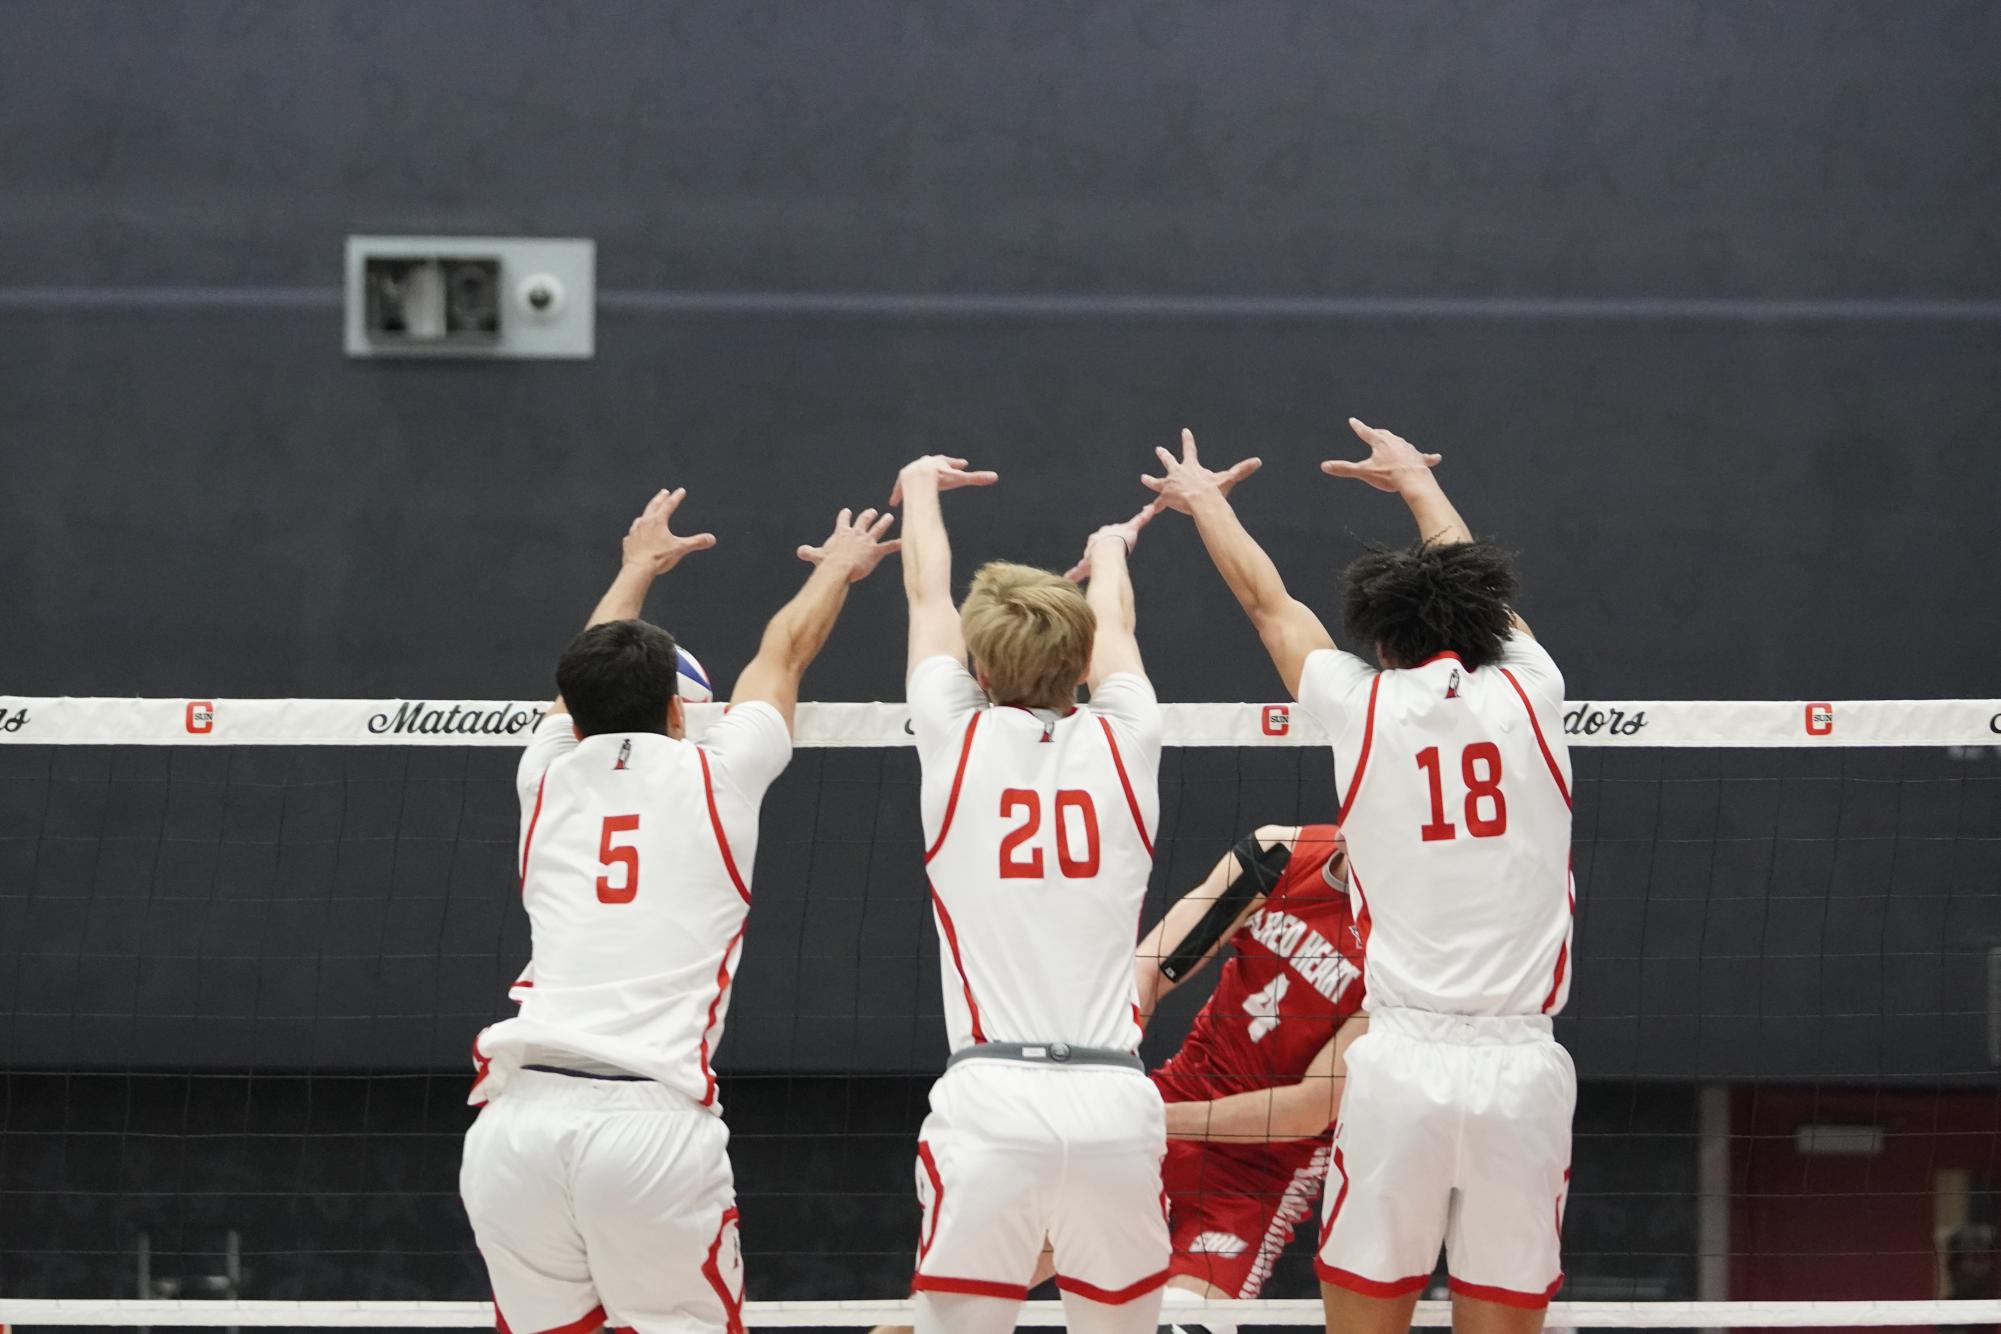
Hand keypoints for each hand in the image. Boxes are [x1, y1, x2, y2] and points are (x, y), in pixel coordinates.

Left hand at [622, 488, 716, 574]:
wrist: (638, 569)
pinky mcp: (629, 542)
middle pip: (653, 506)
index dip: (676, 497)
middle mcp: (645, 523)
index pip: (669, 505)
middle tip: (663, 492)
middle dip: (660, 498)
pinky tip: (637, 534)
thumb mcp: (680, 549)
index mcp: (658, 521)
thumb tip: (710, 539)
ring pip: (641, 518)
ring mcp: (634, 531)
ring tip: (648, 514)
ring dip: (646, 514)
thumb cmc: (658, 558)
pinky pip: (633, 534)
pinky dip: (637, 531)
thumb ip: (696, 542)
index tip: (680, 491)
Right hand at [797, 507, 900, 581]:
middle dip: (868, 515)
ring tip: (889, 517)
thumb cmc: (827, 563)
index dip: (845, 516)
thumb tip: (800, 551)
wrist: (840, 568)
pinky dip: (897, 544)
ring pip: (878, 529)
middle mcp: (856, 534)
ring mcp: (867, 541)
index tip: (847, 511)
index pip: (843, 520)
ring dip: (884, 523)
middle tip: (872, 511)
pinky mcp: (876, 551)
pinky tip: (904, 542)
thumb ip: (808, 552)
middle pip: (863, 520)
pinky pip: (888, 547)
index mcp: (842, 533)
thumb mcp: (816, 556)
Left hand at [890, 455, 998, 505]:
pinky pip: (900, 488)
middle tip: (944, 469)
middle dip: (938, 466)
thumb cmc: (941, 478)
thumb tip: (995, 477)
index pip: (950, 462)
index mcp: (938, 462)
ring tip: (917, 485)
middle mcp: (924, 463)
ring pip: (915, 474)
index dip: (956, 464)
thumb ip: (976, 478)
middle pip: (932, 463)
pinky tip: (894, 502)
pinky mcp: (901, 479)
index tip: (963, 464)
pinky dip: (898, 494)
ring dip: (918, 478)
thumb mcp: (959, 478)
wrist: (920, 478)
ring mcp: (912, 470)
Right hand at [1063, 500, 1162, 581]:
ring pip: (1123, 530)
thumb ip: (1075, 573)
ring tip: (1128, 540)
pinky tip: (1151, 509)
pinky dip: (1146, 515)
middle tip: (1116, 551)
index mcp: (1095, 539)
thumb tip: (1066, 580)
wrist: (1105, 553)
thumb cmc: (1094, 560)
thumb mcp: (1083, 567)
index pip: (1099, 542)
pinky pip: (1139, 520)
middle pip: (1110, 535)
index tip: (1102, 555)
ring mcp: (1118, 529)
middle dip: (1113, 542)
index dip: (1101, 549)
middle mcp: (1105, 530)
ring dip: (1126, 535)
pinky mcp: (1131, 528)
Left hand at [1140, 429, 1261, 514]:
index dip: (1187, 440)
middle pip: (1169, 461)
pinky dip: (1155, 507)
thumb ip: (1242, 470)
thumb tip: (1258, 461)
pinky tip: (1148, 512)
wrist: (1201, 501)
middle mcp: (1177, 472)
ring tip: (1144, 478)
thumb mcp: (1228, 479)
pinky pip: (1158, 504)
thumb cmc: (1214, 490)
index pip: (1189, 449)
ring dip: (1151, 480)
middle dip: (1164, 455)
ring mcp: (1169, 484)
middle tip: (1159, 449)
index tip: (1184, 431)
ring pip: (1157, 481)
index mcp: (1191, 466)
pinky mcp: (1165, 497)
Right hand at [1321, 418, 1441, 493]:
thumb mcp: (1364, 472)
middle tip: (1373, 432)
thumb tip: (1324, 466)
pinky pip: (1425, 457)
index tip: (1353, 420)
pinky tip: (1437, 458)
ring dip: (1396, 444)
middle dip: (1378, 433)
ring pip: (1401, 443)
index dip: (1358, 426)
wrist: (1412, 480)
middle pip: (1384, 434)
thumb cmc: (1388, 475)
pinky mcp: (1420, 458)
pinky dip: (1429, 458)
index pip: (1365, 432)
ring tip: (1395, 445)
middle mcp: (1394, 441)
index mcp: (1380, 442)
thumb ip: (1344, 469)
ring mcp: (1408, 449)